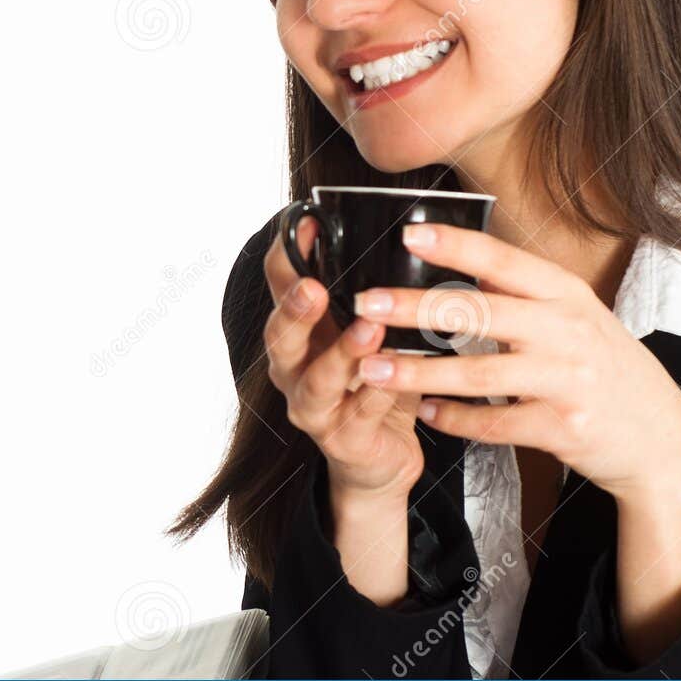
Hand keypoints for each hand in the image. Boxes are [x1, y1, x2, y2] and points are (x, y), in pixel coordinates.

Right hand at [262, 213, 425, 501]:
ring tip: (368, 330)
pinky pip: (360, 415)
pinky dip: (377, 395)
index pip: (280, 286)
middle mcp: (293, 369)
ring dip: (341, 353)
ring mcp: (313, 409)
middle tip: (313, 287)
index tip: (309, 222)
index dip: (288, 254)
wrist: (380, 459)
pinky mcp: (343, 441)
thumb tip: (401, 233)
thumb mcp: (366, 333)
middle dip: (294, 311)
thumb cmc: (373, 384)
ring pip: (316, 381)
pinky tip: (395, 378)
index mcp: (298, 333)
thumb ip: (371, 295)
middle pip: (278, 337)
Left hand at [347, 222, 680, 501]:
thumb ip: (525, 293)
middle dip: (416, 307)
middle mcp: (568, 330)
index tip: (408, 235)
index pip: (504, 261)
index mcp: (567, 294)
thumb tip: (463, 257)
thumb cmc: (605, 369)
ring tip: (370, 369)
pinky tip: (425, 412)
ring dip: (418, 372)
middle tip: (365, 303)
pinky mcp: (563, 427)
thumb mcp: (577, 317)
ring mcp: (567, 380)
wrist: (663, 440)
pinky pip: (494, 422)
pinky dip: (455, 418)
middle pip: (480, 313)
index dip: (456, 245)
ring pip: (478, 373)